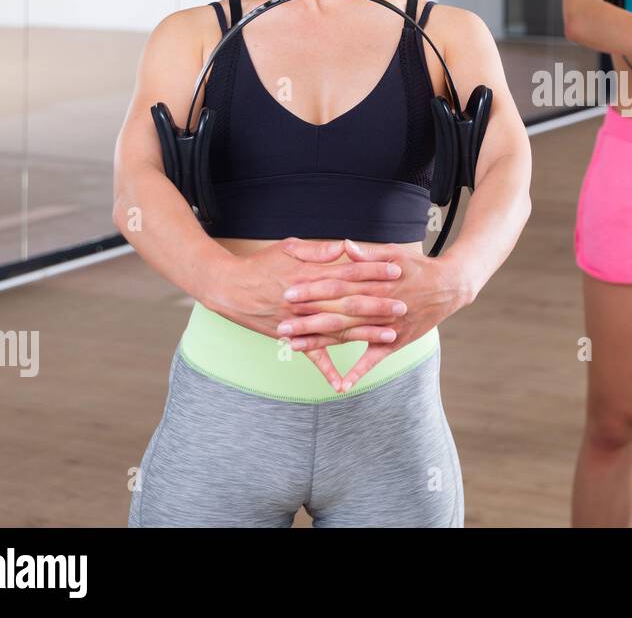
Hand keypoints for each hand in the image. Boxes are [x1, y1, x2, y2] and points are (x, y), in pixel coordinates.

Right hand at [213, 238, 407, 393]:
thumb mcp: (289, 248)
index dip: (374, 270)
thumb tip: (344, 247)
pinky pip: (311, 356)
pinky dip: (326, 370)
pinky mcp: (290, 337)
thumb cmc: (260, 264)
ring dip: (365, 333)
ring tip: (391, 335)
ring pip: (338, 329)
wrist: (227, 288)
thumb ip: (318, 250)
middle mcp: (308, 300)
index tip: (397, 269)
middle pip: (349, 302)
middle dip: (378, 304)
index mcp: (310, 275)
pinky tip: (342, 384)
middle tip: (404, 305)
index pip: (349, 272)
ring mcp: (300, 321)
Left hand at [278, 239, 473, 392]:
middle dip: (308, 319)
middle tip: (281, 323)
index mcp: (375, 282)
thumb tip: (344, 246)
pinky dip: (359, 372)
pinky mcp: (396, 341)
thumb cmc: (419, 267)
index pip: (338, 286)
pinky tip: (340, 385)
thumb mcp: (395, 254)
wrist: (451, 287)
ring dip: (321, 343)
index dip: (313, 290)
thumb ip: (367, 254)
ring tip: (294, 347)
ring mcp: (387, 326)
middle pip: (338, 313)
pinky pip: (374, 359)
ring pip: (349, 336)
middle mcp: (379, 305)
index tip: (289, 292)